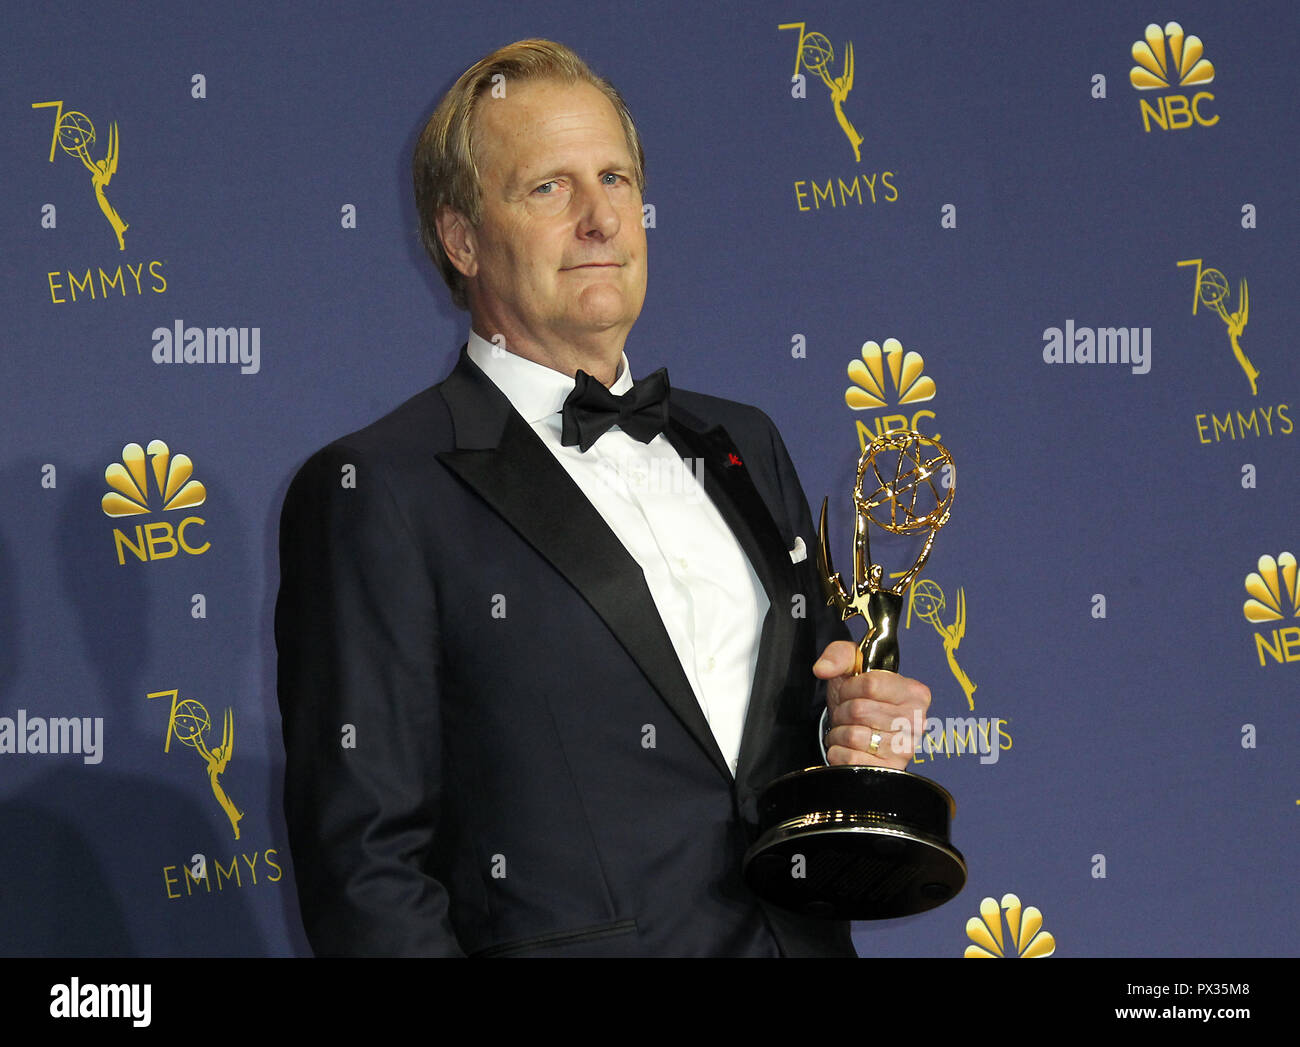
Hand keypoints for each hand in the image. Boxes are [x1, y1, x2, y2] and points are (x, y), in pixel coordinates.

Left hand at [813, 640, 930, 769]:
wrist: (860, 729)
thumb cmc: (859, 695)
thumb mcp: (851, 665)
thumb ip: (838, 656)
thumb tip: (822, 669)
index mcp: (915, 693)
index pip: (871, 685)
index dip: (850, 687)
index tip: (852, 690)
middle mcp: (917, 722)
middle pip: (859, 711)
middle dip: (843, 710)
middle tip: (849, 713)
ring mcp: (905, 750)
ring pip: (853, 736)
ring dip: (840, 732)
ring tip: (849, 729)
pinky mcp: (888, 771)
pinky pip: (849, 760)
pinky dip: (838, 752)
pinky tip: (849, 747)